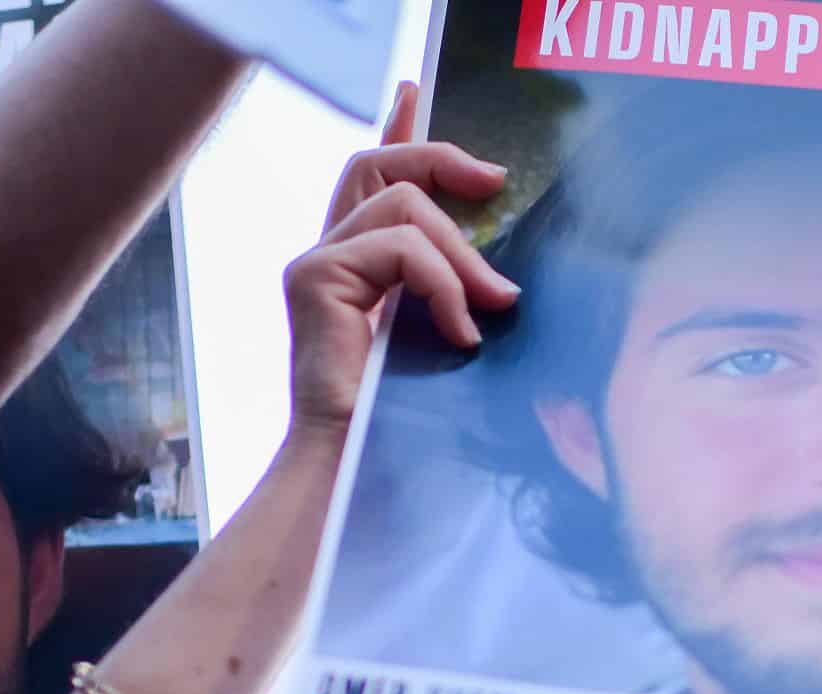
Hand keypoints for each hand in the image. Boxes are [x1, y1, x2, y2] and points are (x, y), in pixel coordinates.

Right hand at [285, 80, 517, 436]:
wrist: (354, 472)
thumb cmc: (400, 425)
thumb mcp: (441, 345)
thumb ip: (456, 302)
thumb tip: (505, 285)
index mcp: (354, 269)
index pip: (370, 179)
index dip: (397, 134)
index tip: (414, 94)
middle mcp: (328, 257)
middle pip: (378, 166)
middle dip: (441, 161)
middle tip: (495, 184)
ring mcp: (316, 264)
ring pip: (401, 203)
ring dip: (459, 252)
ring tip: (488, 305)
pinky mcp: (315, 277)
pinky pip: (400, 246)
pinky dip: (443, 283)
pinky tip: (458, 331)